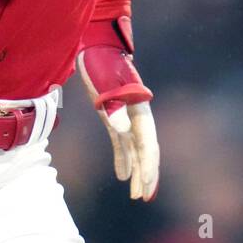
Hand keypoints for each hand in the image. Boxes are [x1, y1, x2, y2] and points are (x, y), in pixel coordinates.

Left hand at [77, 33, 158, 200]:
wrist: (94, 45)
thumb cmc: (100, 62)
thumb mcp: (104, 82)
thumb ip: (113, 105)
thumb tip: (122, 131)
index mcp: (138, 108)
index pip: (147, 142)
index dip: (148, 165)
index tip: (145, 184)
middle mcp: (136, 113)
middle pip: (146, 149)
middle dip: (147, 174)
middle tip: (144, 198)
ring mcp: (125, 114)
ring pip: (135, 149)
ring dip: (136, 171)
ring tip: (135, 195)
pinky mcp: (112, 113)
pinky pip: (122, 142)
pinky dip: (123, 158)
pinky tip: (122, 175)